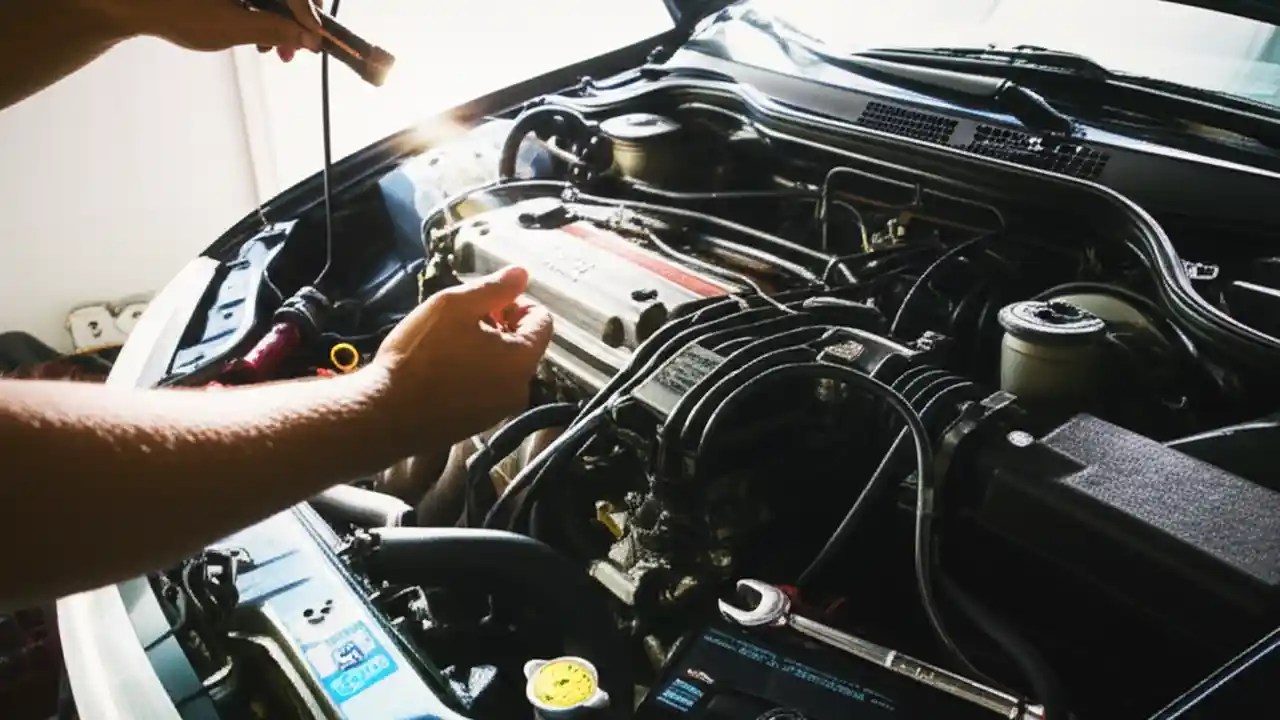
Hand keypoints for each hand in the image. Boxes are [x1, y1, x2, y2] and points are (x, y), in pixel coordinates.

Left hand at [105, 0, 323, 59]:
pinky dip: (258, 11)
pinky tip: (254, 33)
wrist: (130, 1)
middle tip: (292, 51)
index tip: (315, 41)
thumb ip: (276, 29)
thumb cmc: (176, 10)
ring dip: (276, 20)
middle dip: (293, 20)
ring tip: (269, 48)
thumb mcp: (232, 26)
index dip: (308, 15)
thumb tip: (309, 38)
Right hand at [367, 266, 553, 452]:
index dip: (516, 303)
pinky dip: (475, 374)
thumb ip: (493, 288)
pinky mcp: (479, 425)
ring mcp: (500, 411)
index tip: (484, 303)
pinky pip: (488, 390)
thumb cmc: (420, 354)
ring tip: (448, 345)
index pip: (542, 321)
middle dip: (500, 326)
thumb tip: (522, 273)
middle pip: (524, 345)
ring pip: (504, 368)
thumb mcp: (454, 306)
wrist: (385, 414)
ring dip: (485, 350)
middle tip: (461, 321)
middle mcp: (520, 389)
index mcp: (522, 359)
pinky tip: (442, 370)